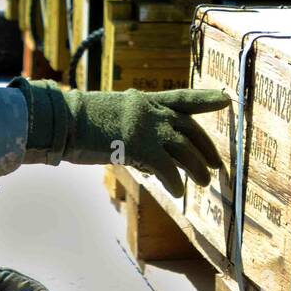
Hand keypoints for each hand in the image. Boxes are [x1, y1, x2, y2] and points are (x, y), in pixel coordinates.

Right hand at [12, 78, 230, 197]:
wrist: (64, 120)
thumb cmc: (82, 122)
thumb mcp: (114, 116)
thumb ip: (136, 129)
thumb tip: (151, 157)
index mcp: (144, 101)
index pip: (181, 98)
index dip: (205, 99)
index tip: (225, 100)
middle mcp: (150, 111)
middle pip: (190, 129)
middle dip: (205, 148)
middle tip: (215, 165)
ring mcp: (146, 127)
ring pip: (184, 150)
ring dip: (196, 168)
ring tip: (203, 182)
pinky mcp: (139, 146)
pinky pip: (166, 168)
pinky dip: (174, 181)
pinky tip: (177, 191)